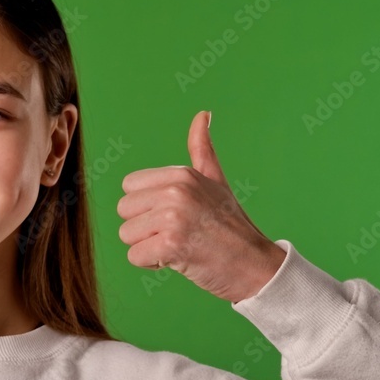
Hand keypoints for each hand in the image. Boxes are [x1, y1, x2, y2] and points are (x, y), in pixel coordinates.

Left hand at [117, 111, 286, 302]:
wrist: (255, 265)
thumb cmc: (231, 226)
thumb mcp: (216, 180)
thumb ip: (202, 148)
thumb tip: (202, 114)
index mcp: (181, 174)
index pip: (129, 187)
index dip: (147, 206)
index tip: (174, 215)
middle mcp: (176, 191)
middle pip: (124, 211)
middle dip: (145, 227)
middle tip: (178, 233)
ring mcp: (173, 217)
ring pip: (126, 234)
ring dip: (148, 247)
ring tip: (180, 245)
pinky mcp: (171, 245)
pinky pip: (135, 256)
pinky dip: (152, 263)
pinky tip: (179, 259)